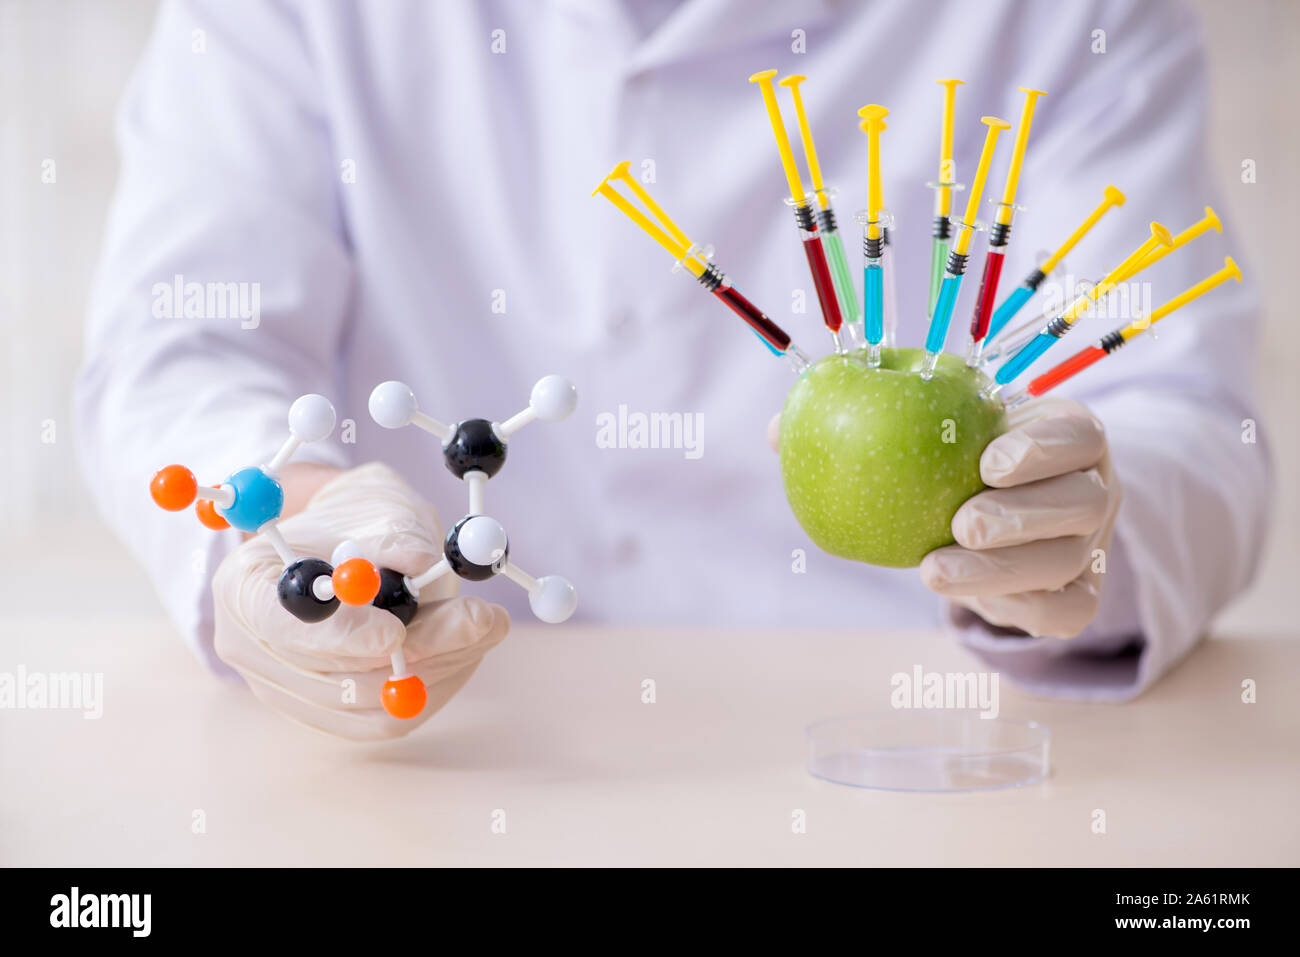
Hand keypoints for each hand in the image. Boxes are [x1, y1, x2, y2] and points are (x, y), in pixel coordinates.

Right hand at [213, 462, 508, 739]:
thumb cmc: (360, 518)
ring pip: (367, 705)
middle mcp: (253, 647)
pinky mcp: (329, 713)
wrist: (353, 539)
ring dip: (439, 668)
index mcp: (245, 585)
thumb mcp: (379, 504)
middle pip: (331, 678)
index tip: (395, 631)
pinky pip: (385, 719)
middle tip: (480, 620)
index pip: (280, 627)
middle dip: (415, 652)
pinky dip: (435, 686)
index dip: (339, 635)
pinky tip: (468, 649)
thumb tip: (419, 562)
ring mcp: (288, 688)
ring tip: (485, 623)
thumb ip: (394, 534)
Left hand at [919, 397, 1119, 637]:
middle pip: (1083, 504)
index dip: (1040, 450)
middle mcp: (1094, 488)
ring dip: (998, 570)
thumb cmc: (963, 454)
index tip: (987, 464)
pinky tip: (965, 596)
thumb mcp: (955, 420)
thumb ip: (923, 409)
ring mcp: (1091, 545)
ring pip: (1065, 562)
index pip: (1080, 436)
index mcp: (1074, 436)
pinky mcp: (1077, 595)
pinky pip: (1062, 612)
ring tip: (935, 570)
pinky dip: (1014, 607)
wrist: (982, 515)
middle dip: (1020, 516)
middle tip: (962, 525)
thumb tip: (833, 378)